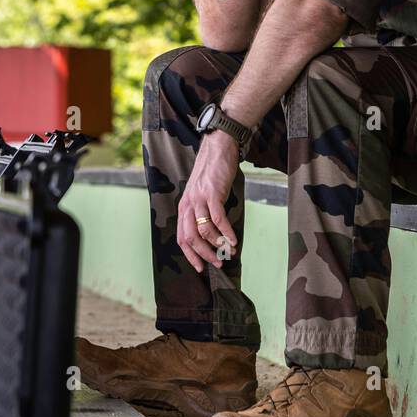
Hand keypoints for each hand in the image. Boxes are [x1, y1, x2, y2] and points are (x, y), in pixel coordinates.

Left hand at [176, 132, 240, 272]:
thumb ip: (201, 211)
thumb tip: (211, 233)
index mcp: (183, 207)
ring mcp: (199, 199)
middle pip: (191, 238)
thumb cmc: (212, 172)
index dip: (191, 255)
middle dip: (205, 254)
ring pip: (204, 230)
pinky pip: (219, 218)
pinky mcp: (213, 194)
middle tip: (219, 263)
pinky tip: (234, 239)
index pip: (182, 238)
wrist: (218, 148)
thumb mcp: (200, 193)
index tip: (201, 267)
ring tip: (230, 251)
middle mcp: (188, 205)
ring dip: (218, 245)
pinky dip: (226, 232)